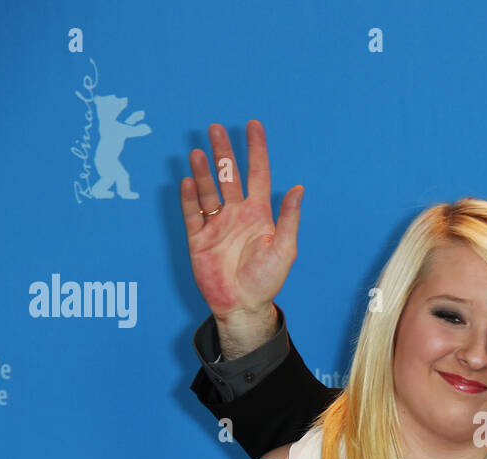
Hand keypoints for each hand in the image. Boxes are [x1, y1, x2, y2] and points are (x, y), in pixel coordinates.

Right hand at [179, 119, 301, 358]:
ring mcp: (216, 224)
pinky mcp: (198, 238)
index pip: (257, 174)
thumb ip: (288, 218)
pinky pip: (192, 213)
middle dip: (223, 152)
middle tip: (216, 128)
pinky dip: (190, 197)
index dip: (256, 150)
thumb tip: (298, 188)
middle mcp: (236, 214)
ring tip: (198, 152)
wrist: (243, 305)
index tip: (253, 126)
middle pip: (228, 176)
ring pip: (208, 190)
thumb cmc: (266, 280)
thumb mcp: (284, 249)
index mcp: (258, 214)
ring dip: (203, 171)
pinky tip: (189, 181)